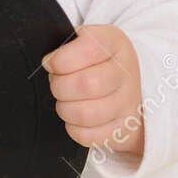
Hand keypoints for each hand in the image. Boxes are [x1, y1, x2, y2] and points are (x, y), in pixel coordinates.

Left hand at [41, 24, 144, 158]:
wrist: (126, 87)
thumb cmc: (96, 62)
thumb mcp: (86, 41)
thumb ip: (67, 46)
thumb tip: (49, 63)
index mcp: (115, 44)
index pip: (89, 48)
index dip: (61, 59)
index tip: (51, 64)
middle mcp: (126, 72)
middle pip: (86, 84)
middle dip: (60, 86)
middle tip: (57, 84)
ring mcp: (127, 103)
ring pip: (85, 114)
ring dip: (65, 109)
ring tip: (66, 101)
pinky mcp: (122, 130)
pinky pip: (87, 136)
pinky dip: (73, 128)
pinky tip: (75, 118)